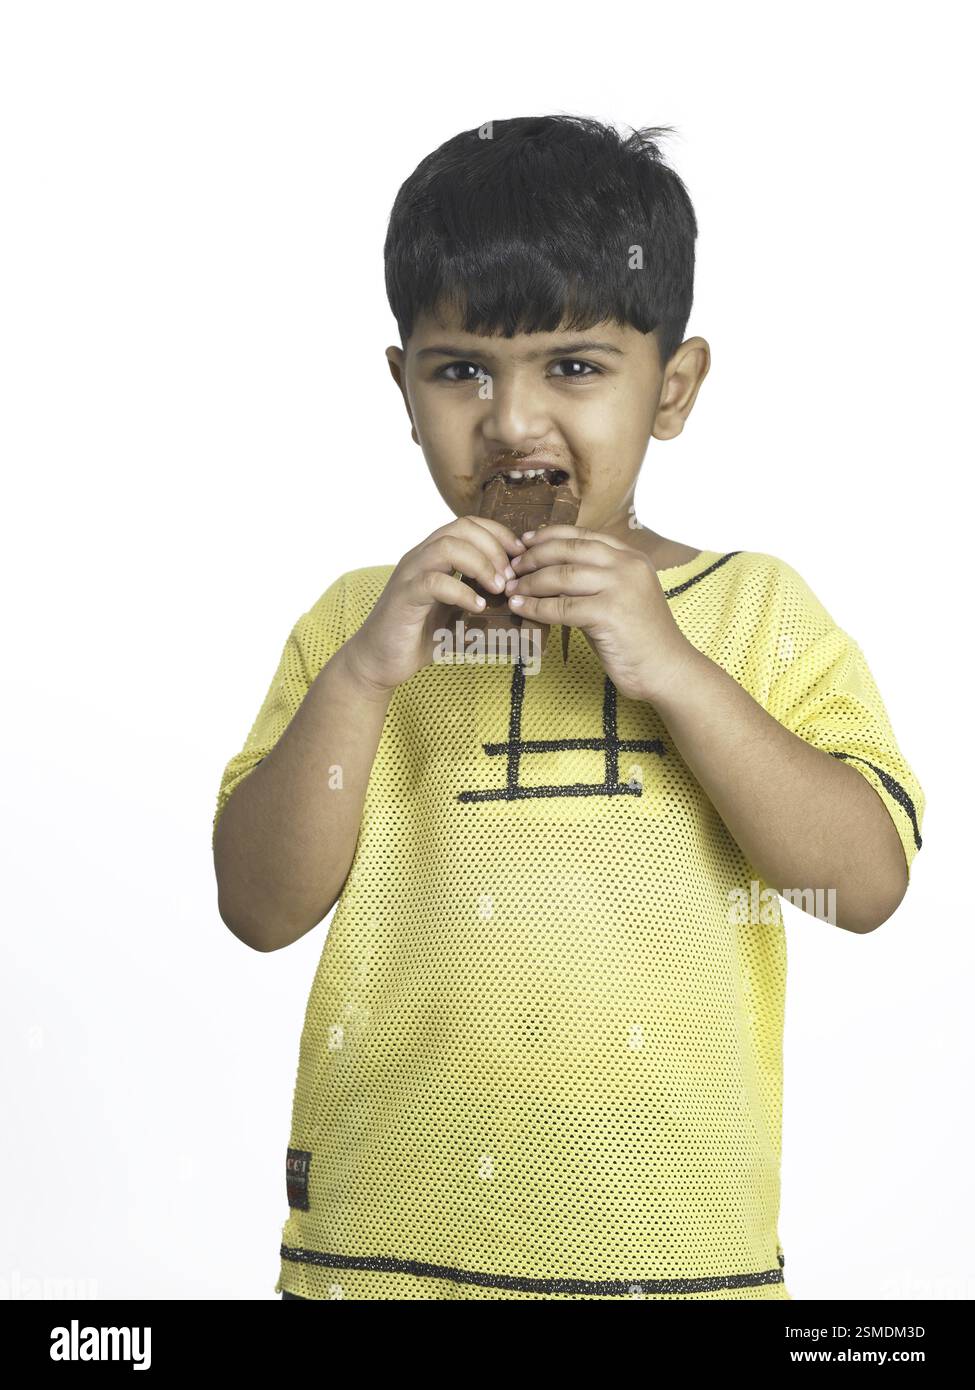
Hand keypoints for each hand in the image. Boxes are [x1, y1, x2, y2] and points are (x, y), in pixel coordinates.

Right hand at [341, 515, 526, 694]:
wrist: (379, 661)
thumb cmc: (418, 637)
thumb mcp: (456, 613)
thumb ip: (478, 598)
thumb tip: (516, 598)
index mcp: (432, 556)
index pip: (468, 524)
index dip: (498, 534)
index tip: (519, 555)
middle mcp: (420, 558)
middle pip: (460, 528)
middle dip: (494, 547)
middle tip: (511, 576)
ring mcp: (409, 575)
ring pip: (447, 548)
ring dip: (480, 565)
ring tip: (497, 588)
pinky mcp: (403, 597)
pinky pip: (434, 582)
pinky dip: (461, 592)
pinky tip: (477, 607)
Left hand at [504, 524, 696, 701]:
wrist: (667, 669)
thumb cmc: (639, 638)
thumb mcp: (619, 597)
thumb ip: (592, 581)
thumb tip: (547, 574)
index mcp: (631, 557)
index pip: (583, 536)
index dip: (548, 536)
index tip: (524, 543)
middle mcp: (627, 565)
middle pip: (569, 550)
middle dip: (534, 557)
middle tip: (512, 568)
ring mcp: (620, 587)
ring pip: (562, 576)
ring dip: (530, 583)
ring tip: (511, 590)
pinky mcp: (610, 612)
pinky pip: (562, 607)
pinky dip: (536, 608)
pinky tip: (520, 609)